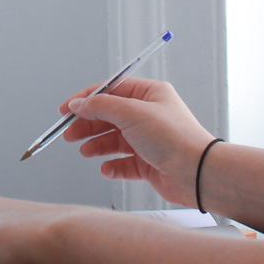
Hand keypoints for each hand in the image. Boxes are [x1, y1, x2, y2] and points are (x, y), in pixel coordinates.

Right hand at [60, 77, 216, 207]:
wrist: (196, 172)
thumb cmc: (175, 138)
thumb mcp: (132, 113)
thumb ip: (101, 106)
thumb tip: (78, 104)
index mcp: (150, 95)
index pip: (111, 91)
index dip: (87, 100)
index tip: (66, 110)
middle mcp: (149, 116)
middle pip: (110, 116)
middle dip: (88, 125)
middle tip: (69, 133)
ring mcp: (149, 140)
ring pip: (114, 140)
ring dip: (97, 145)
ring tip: (86, 151)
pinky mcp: (150, 163)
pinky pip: (124, 163)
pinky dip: (112, 166)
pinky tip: (106, 168)